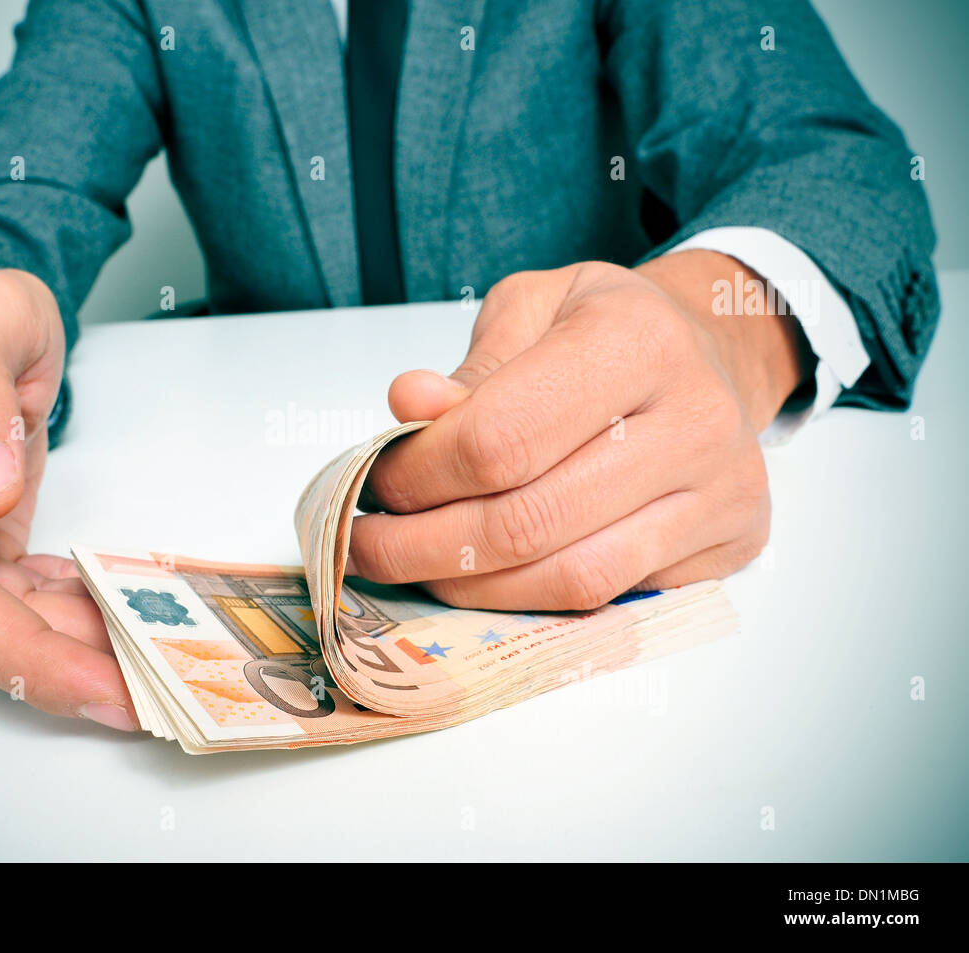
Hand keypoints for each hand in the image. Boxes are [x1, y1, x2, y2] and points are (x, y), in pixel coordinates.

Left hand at [350, 253, 808, 609]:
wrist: (712, 351)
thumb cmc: (606, 327)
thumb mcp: (532, 310)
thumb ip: (471, 368)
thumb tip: (409, 406)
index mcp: (637, 340)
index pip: (500, 440)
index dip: (418, 477)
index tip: (374, 481)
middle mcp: (695, 419)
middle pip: (528, 521)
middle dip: (423, 546)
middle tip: (366, 543)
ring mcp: (722, 491)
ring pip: (571, 578)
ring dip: (470, 587)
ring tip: (416, 565)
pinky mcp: (731, 543)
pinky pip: (610, 598)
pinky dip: (530, 597)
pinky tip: (485, 576)